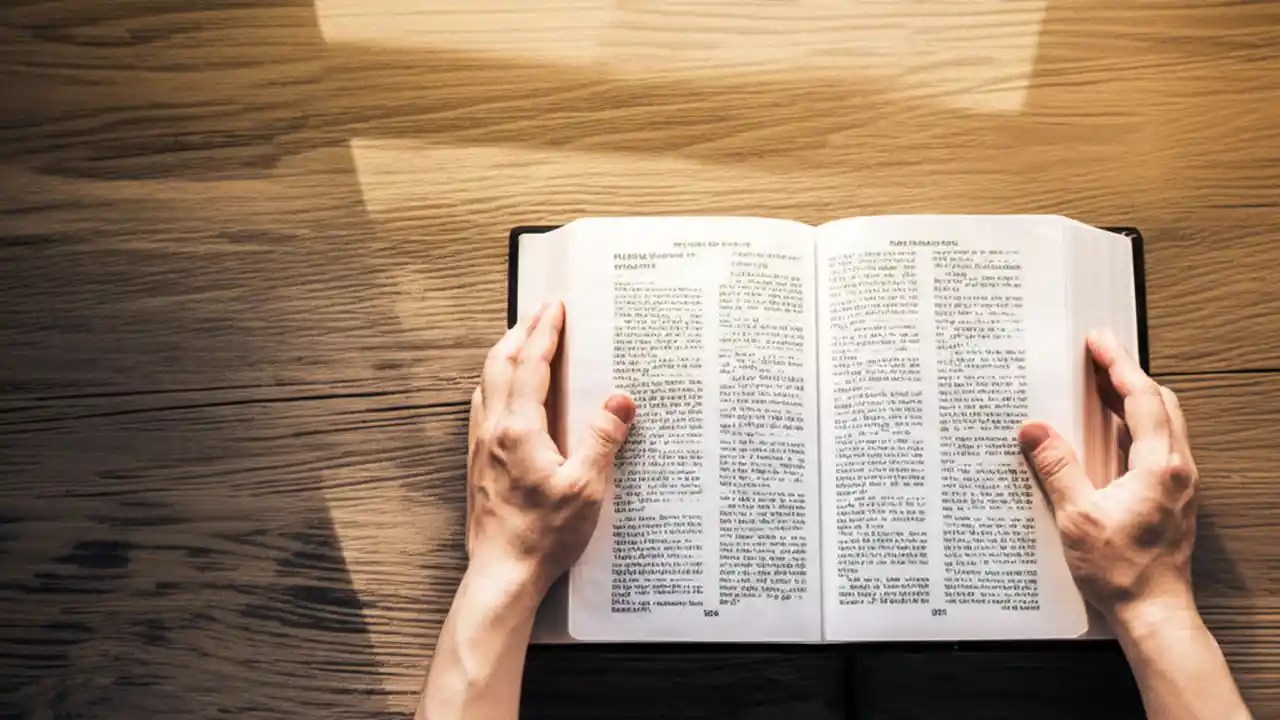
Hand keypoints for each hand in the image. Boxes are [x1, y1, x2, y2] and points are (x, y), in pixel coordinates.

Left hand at [466, 299, 635, 595]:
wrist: (503, 574)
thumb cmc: (543, 536)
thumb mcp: (587, 487)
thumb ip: (602, 438)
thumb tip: (620, 399)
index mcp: (519, 428)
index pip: (531, 364)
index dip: (545, 331)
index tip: (555, 306)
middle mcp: (493, 430)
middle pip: (500, 364)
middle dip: (521, 332)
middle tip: (541, 312)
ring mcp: (480, 447)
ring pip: (486, 383)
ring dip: (505, 355)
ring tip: (524, 342)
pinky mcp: (478, 464)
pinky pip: (483, 407)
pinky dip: (496, 384)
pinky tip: (507, 394)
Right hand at [1018, 329, 1197, 624]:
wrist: (1153, 612)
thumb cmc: (1122, 572)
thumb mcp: (1077, 517)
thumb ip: (1057, 468)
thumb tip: (1035, 431)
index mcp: (1159, 466)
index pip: (1142, 399)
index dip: (1118, 365)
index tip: (1098, 342)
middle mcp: (1178, 470)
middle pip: (1161, 403)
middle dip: (1129, 374)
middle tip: (1098, 355)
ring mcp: (1179, 484)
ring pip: (1163, 424)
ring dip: (1134, 399)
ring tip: (1101, 385)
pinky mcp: (1172, 498)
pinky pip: (1158, 446)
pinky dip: (1136, 426)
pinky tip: (1111, 433)